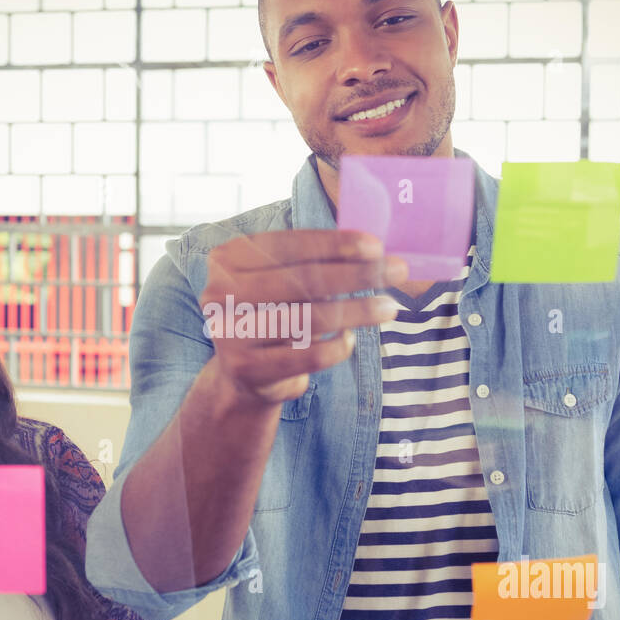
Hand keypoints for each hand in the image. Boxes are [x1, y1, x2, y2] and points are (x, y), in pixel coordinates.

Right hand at [201, 229, 406, 408]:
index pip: (289, 245)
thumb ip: (312, 261)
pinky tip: (350, 338)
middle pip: (303, 280)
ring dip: (358, 311)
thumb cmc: (274, 313)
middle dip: (357, 275)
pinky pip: (308, 355)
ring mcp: (230, 331)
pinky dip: (337, 346)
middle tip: (397, 271)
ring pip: (309, 317)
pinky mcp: (246, 368)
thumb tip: (373, 250)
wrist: (242, 374)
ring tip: (390, 307)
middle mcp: (221, 292)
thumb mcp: (282, 279)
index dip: (335, 245)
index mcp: (229, 258)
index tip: (376, 246)